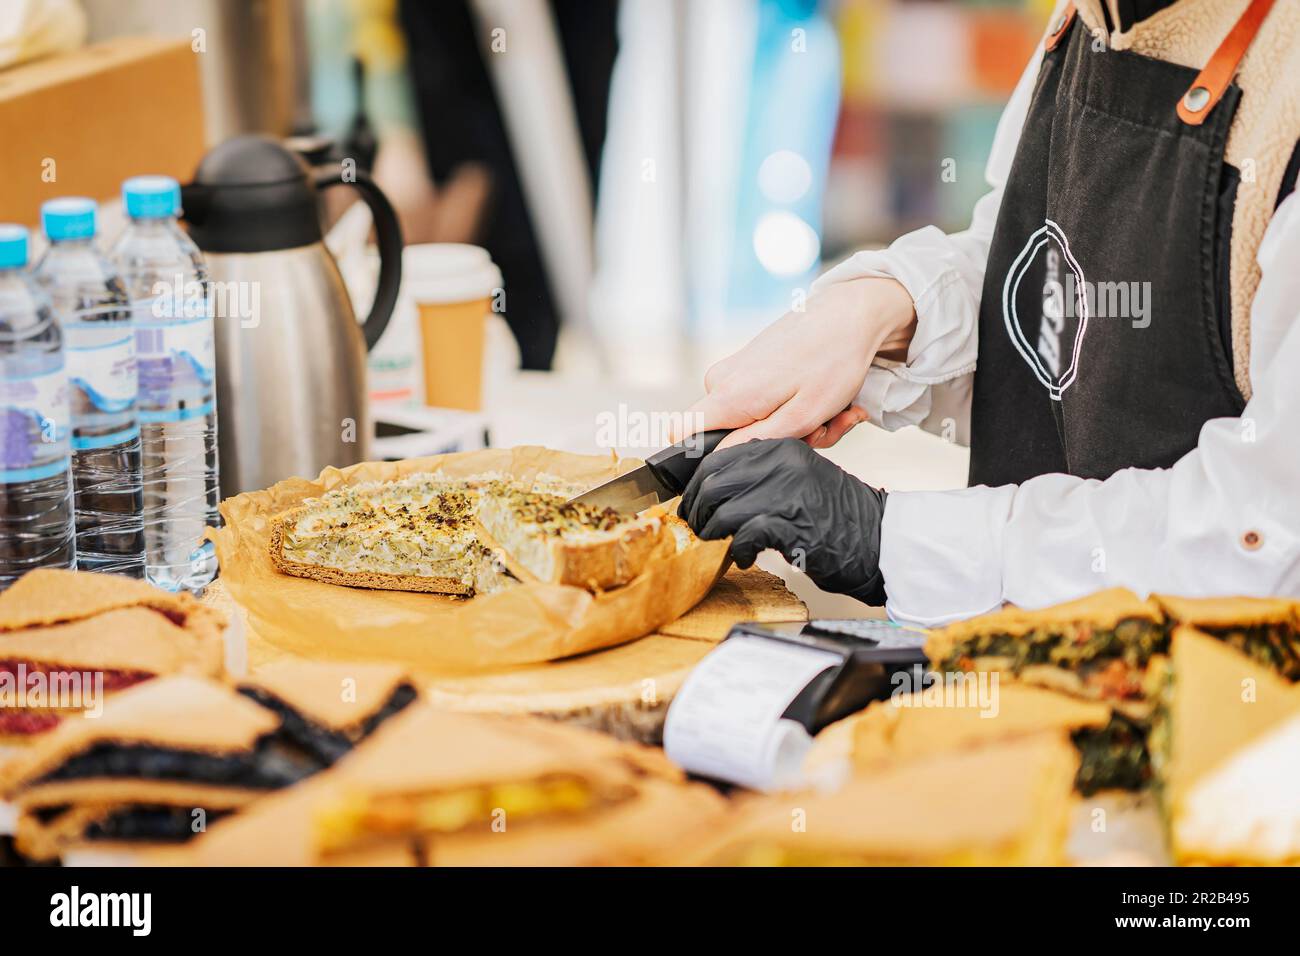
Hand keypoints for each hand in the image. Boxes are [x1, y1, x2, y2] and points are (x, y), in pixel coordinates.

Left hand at [678, 438, 886, 604]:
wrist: (881, 539)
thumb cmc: (840, 515)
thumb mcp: (801, 477)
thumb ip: (763, 474)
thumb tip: (715, 488)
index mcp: (782, 448)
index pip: (718, 459)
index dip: (696, 486)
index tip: (693, 504)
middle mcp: (782, 464)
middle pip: (712, 483)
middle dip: (696, 511)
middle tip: (698, 529)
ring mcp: (786, 493)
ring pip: (721, 509)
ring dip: (712, 534)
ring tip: (720, 545)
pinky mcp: (790, 525)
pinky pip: (742, 535)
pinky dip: (736, 550)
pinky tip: (743, 557)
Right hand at [681, 277, 915, 449]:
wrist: (851, 313)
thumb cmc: (833, 360)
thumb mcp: (803, 415)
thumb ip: (757, 441)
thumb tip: (720, 458)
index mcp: (728, 395)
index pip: (681, 434)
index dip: (701, 456)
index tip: (743, 458)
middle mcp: (722, 380)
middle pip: (728, 433)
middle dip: (775, 441)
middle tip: (819, 431)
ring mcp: (735, 370)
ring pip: (752, 419)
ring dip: (797, 425)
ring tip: (834, 414)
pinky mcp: (751, 364)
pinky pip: (763, 401)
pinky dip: (797, 407)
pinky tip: (830, 402)